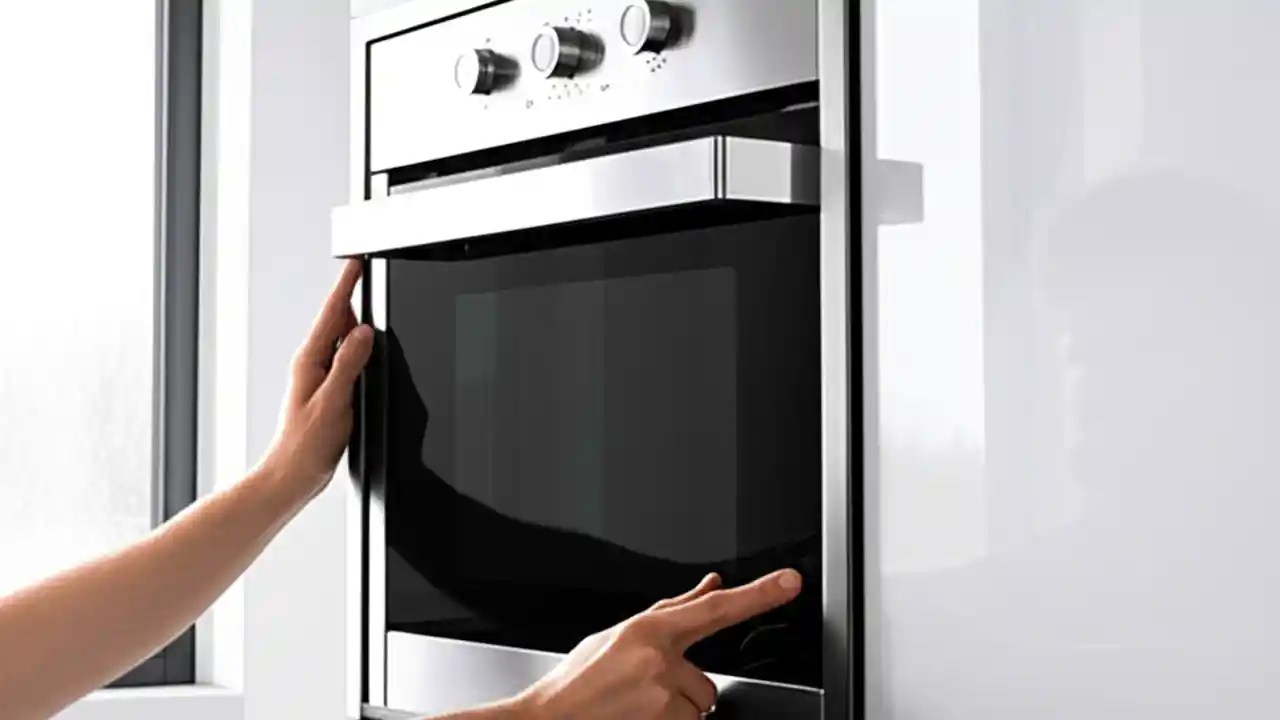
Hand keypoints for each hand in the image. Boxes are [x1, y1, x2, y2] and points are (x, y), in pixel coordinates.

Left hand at [260, 259, 372, 498]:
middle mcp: (311, 365)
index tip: (356, 264)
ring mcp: (318, 378)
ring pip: (340, 340)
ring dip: (355, 325)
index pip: (332, 314)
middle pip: (336, 322)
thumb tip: (363, 332)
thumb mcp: (332, 401)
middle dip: (352, 299)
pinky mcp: (327, 391)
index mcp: (309, 361)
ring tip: (370, 311)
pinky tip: (365, 354)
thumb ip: (348, 364)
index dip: (345, 287)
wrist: (292, 474)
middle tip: (366, 278)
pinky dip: (356, 350)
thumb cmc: (305, 445)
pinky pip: (344, 360)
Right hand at [514, 569, 802, 719]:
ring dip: (671, 717)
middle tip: (639, 698)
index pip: (714, 609)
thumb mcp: (618, 638)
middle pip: (706, 687)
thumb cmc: (578, 683)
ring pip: (696, 714)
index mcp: (647, 630)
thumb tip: (712, 583)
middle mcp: (659, 661)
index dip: (758, 595)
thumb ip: (672, 610)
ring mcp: (662, 698)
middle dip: (682, 696)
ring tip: (631, 713)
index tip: (791, 583)